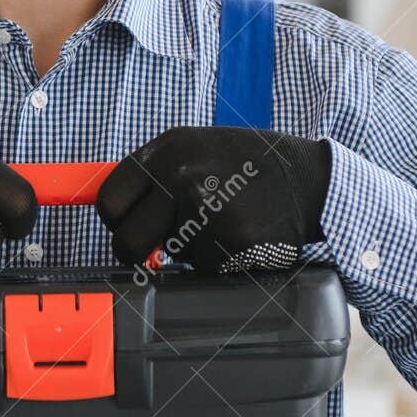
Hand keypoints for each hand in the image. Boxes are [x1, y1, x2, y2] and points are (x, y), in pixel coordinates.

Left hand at [96, 127, 330, 270]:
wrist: (307, 179)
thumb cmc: (247, 164)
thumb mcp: (193, 149)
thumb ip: (152, 178)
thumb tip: (111, 214)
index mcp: (166, 151)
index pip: (109, 201)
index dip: (116, 222)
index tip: (126, 226)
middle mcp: (181, 178)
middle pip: (126, 243)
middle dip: (139, 253)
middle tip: (156, 250)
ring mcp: (206, 212)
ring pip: (170, 257)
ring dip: (190, 250)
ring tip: (222, 222)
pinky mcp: (231, 243)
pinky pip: (203, 268)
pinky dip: (217, 260)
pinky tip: (239, 235)